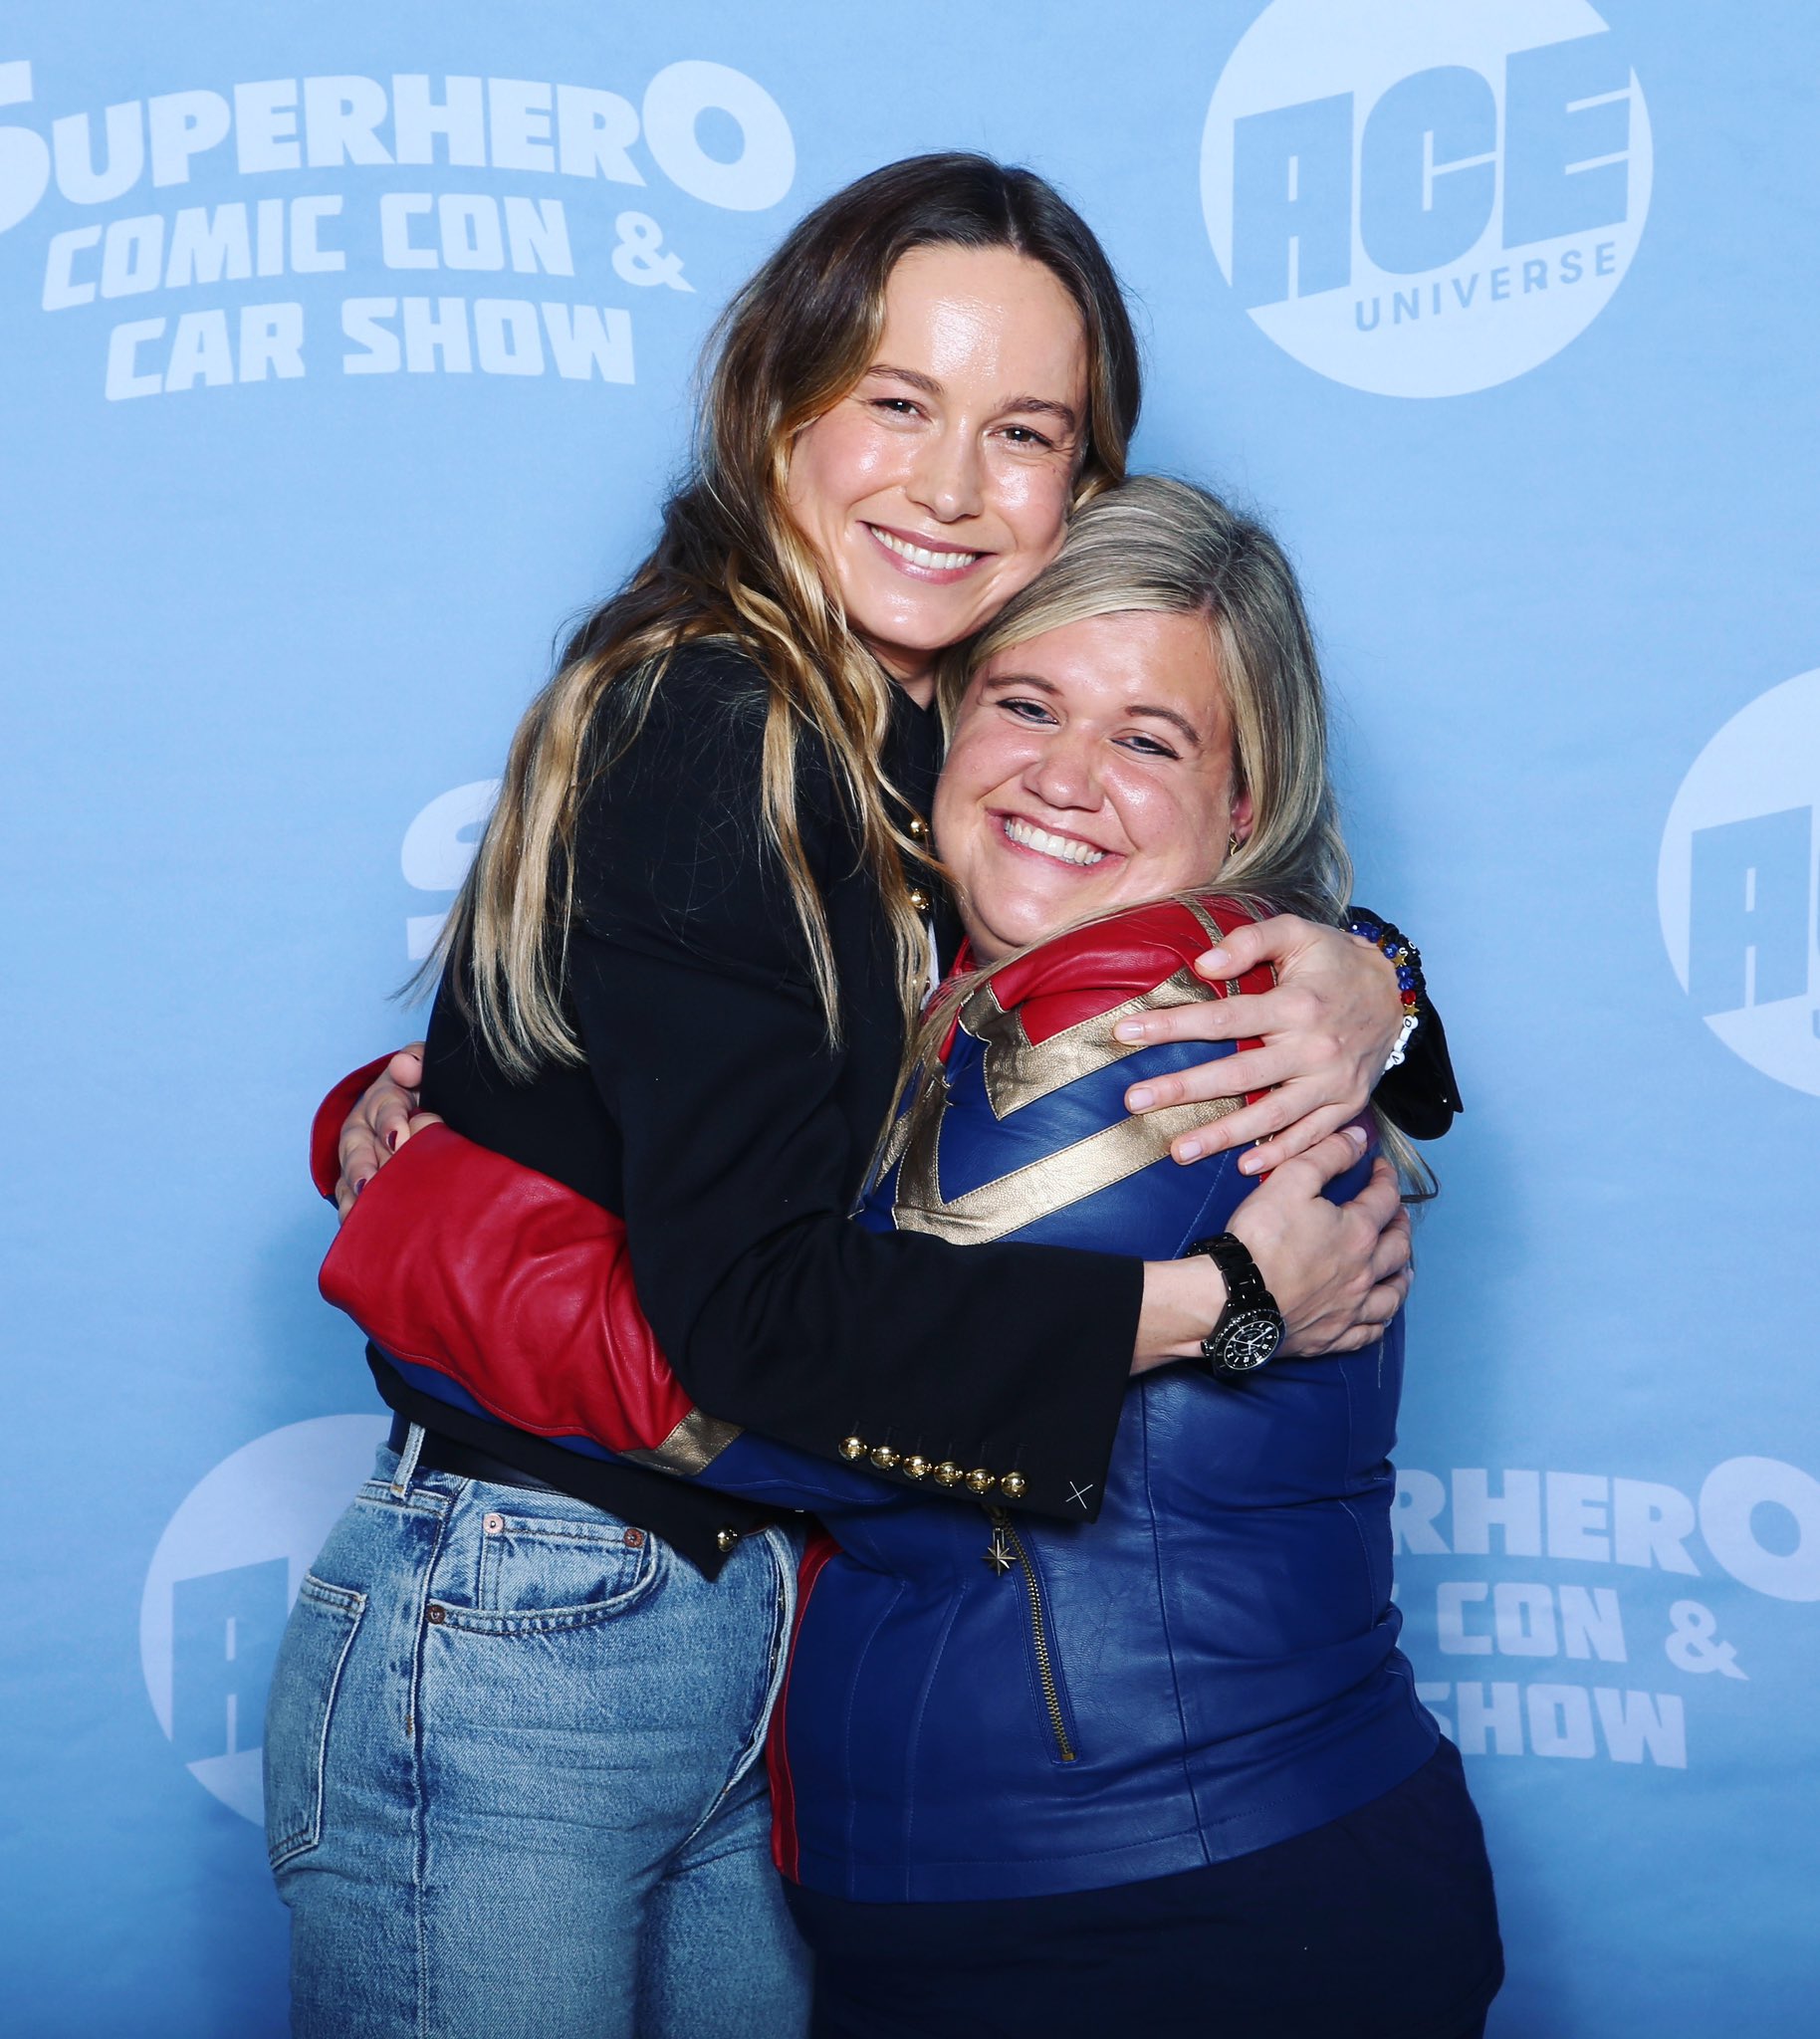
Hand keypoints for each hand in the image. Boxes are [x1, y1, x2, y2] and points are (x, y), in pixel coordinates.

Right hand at [334, 1045, 439, 1219]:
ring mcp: (360, 1155)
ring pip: (350, 1173)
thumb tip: (404, 1065)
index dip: (391, 1121)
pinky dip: (352, 1209)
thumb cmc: (430, 1088)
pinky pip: (350, 1196)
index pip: (385, 1106)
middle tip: (371, 1182)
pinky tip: (356, 1223)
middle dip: (363, 1164)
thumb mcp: (428, 1068)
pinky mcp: (360, 1180)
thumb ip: (419, 1060)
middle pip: (358, 1145)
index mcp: (386, 1097)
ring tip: (361, 1207)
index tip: (399, 1137)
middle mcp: (365, 1125)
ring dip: (354, 1191)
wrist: (430, 1111)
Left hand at [1116, 916, 1400, 1171]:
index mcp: (1296, 1004)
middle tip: (1135, 1100)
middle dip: (1183, 1089)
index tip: (1127, 1033)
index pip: (1222, 1018)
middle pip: (1239, 1074)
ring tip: (1177, 1151)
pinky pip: (1311, 1136)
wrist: (1400, 994)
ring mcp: (1332, 1081)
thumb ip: (1250, 941)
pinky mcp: (1347, 1104)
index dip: (1172, 1025)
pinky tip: (1244, 1168)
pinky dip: (1280, 1155)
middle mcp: (1314, 1047)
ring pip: (1271, 1116)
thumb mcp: (1299, 932)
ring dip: (1223, 1136)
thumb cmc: (1336, 960)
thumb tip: (1203, 965)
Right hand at [1226, 1131, 1410, 1356]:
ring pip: (1392, 1294)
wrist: (1233, 1297)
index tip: (1380, 1169)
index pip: (1385, 1199)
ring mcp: (1349, 1307)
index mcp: (1358, 1232)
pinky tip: (1379, 1317)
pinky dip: (1379, 1322)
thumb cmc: (1261, 1239)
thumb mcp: (1291, 1179)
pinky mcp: (1331, 1336)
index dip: (1385, 1179)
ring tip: (1402, 1268)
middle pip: (1398, 1247)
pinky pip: (1368, 1332)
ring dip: (1401, 1277)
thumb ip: (1328, 1155)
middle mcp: (1363, 1272)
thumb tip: (1358, 1139)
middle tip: (1397, 1216)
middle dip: (1401, 1226)